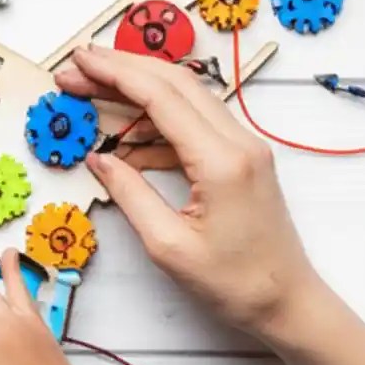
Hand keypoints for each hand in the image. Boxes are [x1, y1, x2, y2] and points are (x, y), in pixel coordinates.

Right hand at [56, 46, 320, 337]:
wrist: (287, 303)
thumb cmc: (236, 284)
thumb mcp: (168, 245)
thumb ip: (130, 193)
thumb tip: (99, 159)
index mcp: (222, 161)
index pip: (161, 97)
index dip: (115, 73)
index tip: (79, 61)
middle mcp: (238, 143)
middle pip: (174, 83)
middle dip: (121, 70)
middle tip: (77, 69)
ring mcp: (243, 148)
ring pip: (184, 99)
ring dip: (137, 92)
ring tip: (93, 96)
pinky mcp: (240, 160)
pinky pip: (193, 125)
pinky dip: (156, 123)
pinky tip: (126, 140)